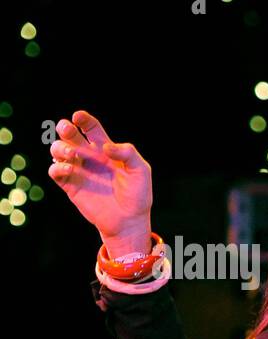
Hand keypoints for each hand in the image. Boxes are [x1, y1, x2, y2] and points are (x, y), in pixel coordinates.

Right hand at [47, 110, 152, 256]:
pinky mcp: (70, 186)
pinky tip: (69, 168)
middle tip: (67, 128)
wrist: (130, 220)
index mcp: (105, 150)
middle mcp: (89, 157)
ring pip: (57, 150)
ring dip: (59, 147)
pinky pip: (55, 171)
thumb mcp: (140, 171)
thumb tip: (105, 147)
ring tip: (72, 154)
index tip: (78, 117)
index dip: (83, 119)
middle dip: (65, 128)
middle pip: (70, 136)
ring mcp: (78, 170)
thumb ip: (128, 154)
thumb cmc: (138, 194)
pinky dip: (57, 167)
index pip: (91, 128)